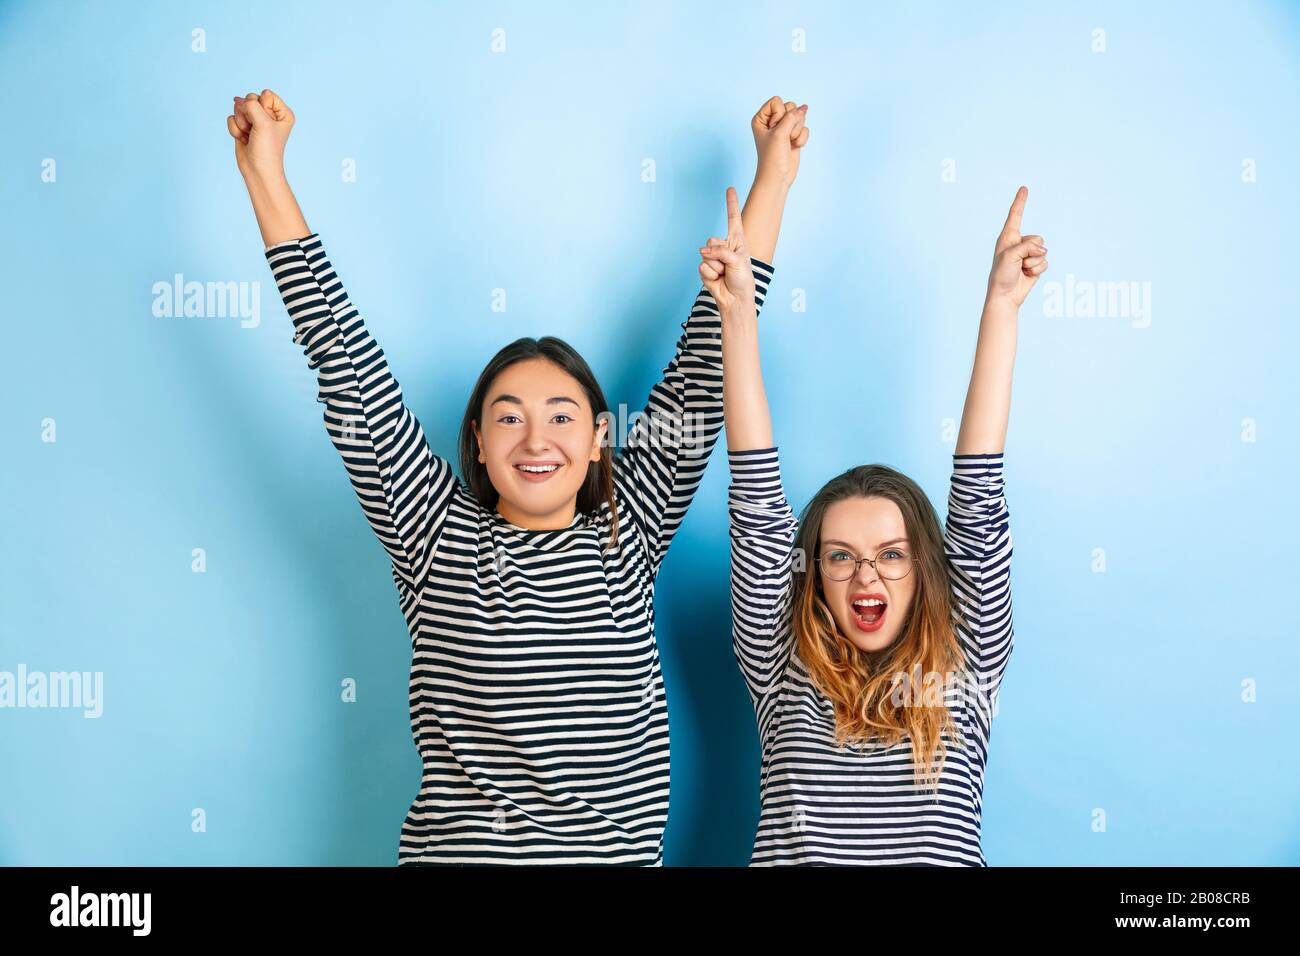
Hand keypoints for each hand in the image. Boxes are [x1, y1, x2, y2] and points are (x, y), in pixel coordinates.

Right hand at [227, 89, 294, 179]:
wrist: (257, 170)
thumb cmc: (267, 149)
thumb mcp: (263, 122)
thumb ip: (251, 104)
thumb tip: (237, 99)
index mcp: (283, 112)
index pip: (266, 94)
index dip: (262, 107)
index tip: (267, 124)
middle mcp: (270, 114)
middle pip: (250, 98)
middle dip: (248, 114)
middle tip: (256, 130)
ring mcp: (256, 120)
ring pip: (239, 107)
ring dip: (241, 122)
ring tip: (250, 135)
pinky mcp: (244, 126)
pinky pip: (232, 117)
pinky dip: (235, 129)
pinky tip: (244, 140)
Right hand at [698, 187, 755, 314]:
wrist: (735, 299)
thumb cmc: (742, 280)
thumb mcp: (738, 261)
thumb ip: (721, 251)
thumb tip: (702, 251)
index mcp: (737, 241)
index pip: (733, 218)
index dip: (731, 203)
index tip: (730, 188)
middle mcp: (724, 247)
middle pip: (712, 241)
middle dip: (719, 254)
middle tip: (728, 267)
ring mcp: (713, 258)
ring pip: (706, 255)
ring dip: (716, 267)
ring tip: (724, 274)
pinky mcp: (705, 268)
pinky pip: (702, 266)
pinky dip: (710, 274)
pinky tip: (717, 279)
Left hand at [752, 96, 809, 187]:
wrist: (778, 177)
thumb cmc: (772, 157)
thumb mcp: (779, 133)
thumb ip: (792, 116)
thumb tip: (804, 107)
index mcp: (761, 118)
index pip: (777, 101)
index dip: (779, 114)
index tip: (773, 130)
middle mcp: (772, 121)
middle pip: (790, 106)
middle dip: (790, 123)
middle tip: (782, 137)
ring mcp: (783, 128)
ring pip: (799, 116)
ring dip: (796, 131)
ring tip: (787, 142)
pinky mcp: (793, 135)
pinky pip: (804, 128)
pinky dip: (801, 138)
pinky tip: (793, 147)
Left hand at [987, 186, 1047, 306]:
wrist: (1005, 295)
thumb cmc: (1001, 275)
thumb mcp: (1010, 256)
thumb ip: (1027, 246)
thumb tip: (1042, 249)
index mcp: (1008, 237)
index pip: (1016, 215)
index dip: (1020, 201)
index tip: (1024, 188)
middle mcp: (1019, 243)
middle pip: (1038, 238)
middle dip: (1032, 251)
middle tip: (1019, 263)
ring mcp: (1028, 254)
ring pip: (1043, 251)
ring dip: (1034, 262)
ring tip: (1021, 270)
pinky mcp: (1035, 264)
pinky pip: (1045, 262)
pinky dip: (1038, 269)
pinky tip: (1027, 275)